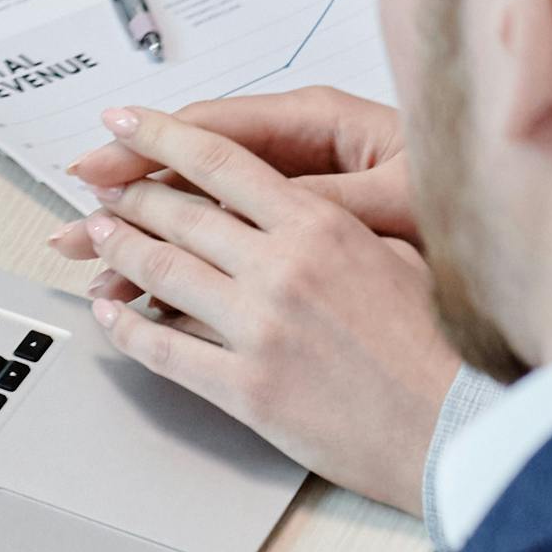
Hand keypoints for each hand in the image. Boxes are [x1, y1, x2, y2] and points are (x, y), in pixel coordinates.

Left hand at [52, 91, 451, 514]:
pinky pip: (165, 350)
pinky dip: (127, 327)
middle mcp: (282, 268)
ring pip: (162, 273)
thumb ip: (331, 226)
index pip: (221, 162)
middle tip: (101, 187)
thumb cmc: (434, 348)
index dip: (161, 137)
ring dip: (119, 249)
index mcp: (320, 226)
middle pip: (181, 213)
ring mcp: (260, 329)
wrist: (455, 429)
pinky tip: (109, 313)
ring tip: (95, 236)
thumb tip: (281, 208)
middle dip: (129, 195)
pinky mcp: (247, 389)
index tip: (124, 123)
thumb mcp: (393, 256)